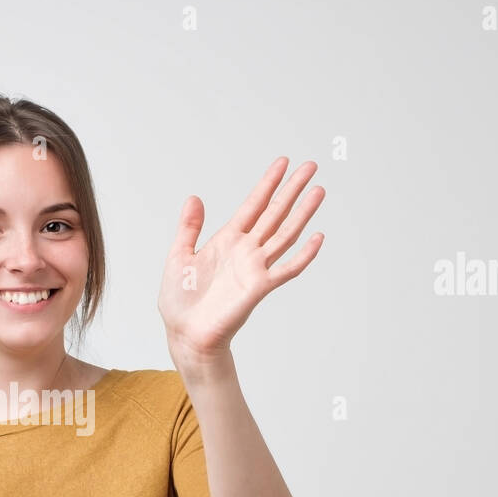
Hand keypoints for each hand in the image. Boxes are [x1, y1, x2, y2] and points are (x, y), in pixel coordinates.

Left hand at [158, 157, 325, 372]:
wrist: (185, 334)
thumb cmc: (180, 302)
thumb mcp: (179, 256)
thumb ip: (189, 228)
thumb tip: (194, 198)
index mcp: (227, 240)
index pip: (253, 205)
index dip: (268, 184)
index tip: (283, 163)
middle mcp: (245, 250)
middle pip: (274, 213)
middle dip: (292, 189)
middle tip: (311, 166)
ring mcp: (254, 268)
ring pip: (284, 234)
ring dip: (302, 213)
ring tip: (318, 191)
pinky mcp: (259, 288)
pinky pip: (286, 270)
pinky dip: (303, 255)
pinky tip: (317, 237)